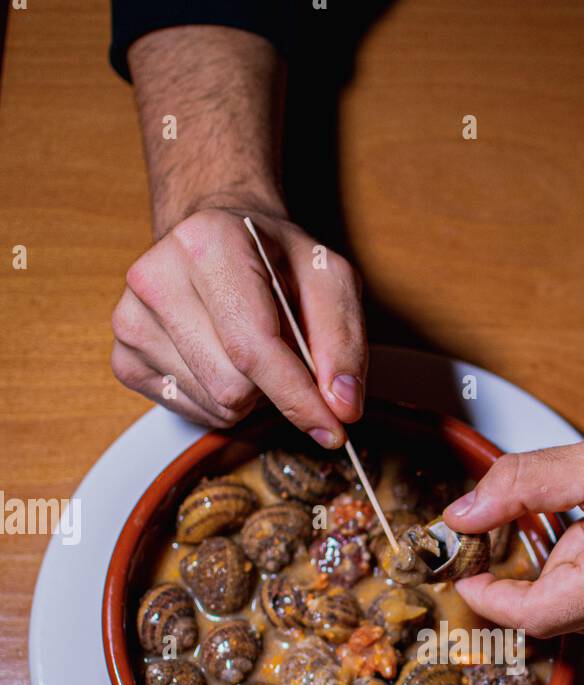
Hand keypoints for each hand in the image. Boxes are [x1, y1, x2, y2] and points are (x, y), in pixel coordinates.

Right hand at [111, 206, 365, 442]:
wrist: (218, 242)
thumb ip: (343, 342)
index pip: (252, 347)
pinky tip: (221, 361)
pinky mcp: (124, 360)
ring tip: (249, 351)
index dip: (298, 397)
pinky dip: (220, 402)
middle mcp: (155, 277)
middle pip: (233, 386)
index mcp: (207, 242)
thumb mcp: (329, 279)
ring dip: (250, 396)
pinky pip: (192, 413)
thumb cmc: (275, 260)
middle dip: (273, 387)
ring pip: (215, 405)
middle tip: (283, 354)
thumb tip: (342, 407)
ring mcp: (130, 321)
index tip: (333, 428)